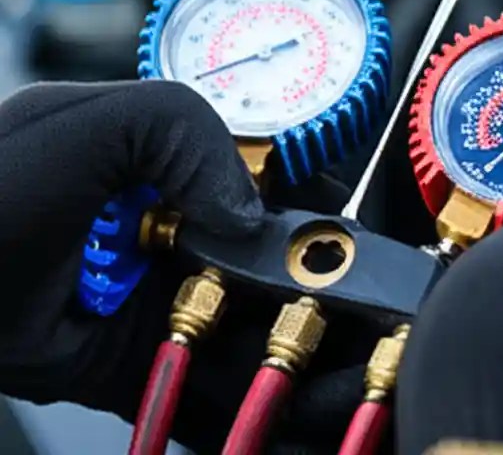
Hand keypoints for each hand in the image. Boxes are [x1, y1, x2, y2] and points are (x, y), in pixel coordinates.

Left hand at [0, 81, 363, 452]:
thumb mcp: (84, 125)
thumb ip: (185, 129)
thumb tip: (255, 212)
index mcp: (165, 169)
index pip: (271, 188)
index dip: (318, 216)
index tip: (357, 250)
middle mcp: (167, 236)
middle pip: (273, 270)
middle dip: (327, 299)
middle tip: (372, 328)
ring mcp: (151, 303)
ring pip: (251, 336)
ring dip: (303, 363)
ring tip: (347, 386)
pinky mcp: (125, 365)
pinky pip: (202, 391)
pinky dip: (250, 411)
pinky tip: (293, 422)